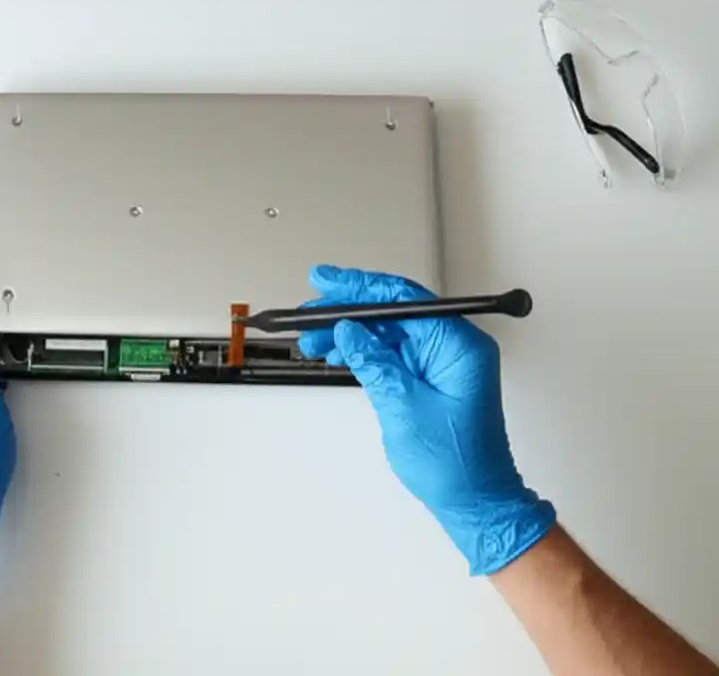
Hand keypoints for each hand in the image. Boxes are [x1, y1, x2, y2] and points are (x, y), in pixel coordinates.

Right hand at [298, 265, 554, 574]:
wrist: (474, 501)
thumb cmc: (456, 464)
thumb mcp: (403, 408)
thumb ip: (374, 363)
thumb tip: (349, 331)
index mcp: (460, 347)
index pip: (404, 299)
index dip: (359, 287)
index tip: (326, 282)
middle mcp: (455, 348)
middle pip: (394, 312)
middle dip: (348, 311)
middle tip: (309, 313)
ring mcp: (443, 362)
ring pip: (389, 332)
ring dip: (350, 333)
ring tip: (314, 341)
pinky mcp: (431, 377)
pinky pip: (393, 352)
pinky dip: (364, 351)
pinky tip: (338, 352)